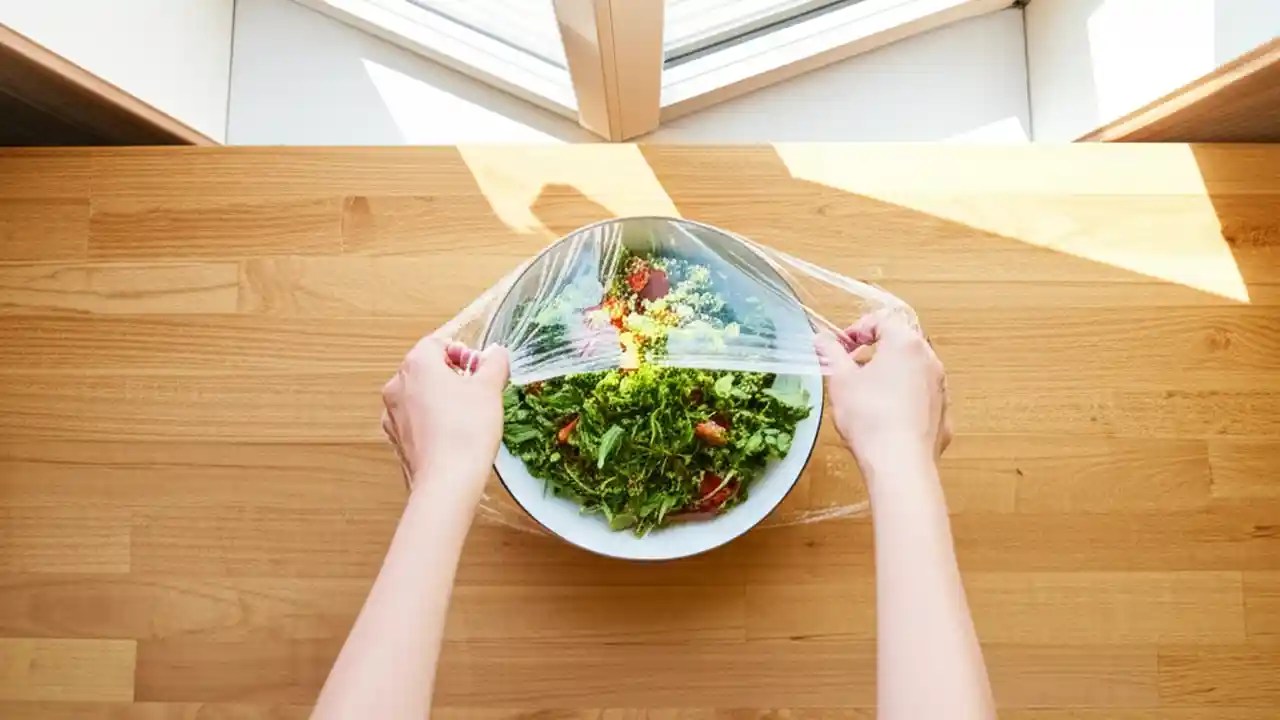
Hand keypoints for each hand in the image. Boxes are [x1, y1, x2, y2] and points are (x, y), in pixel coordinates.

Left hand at [381, 336, 509, 495]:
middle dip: (453, 376)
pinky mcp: (396, 438)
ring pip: (420, 395)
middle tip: (478, 391)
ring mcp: (392, 413)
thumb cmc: (467, 431)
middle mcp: (397, 384)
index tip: (480, 369)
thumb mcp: (490, 388)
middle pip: (426, 368)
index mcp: (417, 364)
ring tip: (467, 416)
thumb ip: (494, 363)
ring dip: (441, 399)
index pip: (438, 343)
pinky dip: (432, 422)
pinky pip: (415, 420)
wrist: (447, 481)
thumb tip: (496, 354)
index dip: (463, 352)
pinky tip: (453, 435)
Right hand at [815, 309, 951, 475]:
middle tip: (852, 366)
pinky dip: (905, 396)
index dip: (858, 328)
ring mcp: (941, 386)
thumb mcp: (840, 381)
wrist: (900, 463)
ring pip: (913, 368)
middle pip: (901, 341)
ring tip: (867, 392)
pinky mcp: (943, 412)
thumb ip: (831, 354)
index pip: (882, 319)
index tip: (841, 345)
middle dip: (875, 348)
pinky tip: (887, 415)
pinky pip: (922, 394)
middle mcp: (929, 359)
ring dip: (891, 371)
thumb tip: (821, 339)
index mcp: (905, 343)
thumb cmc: (869, 417)